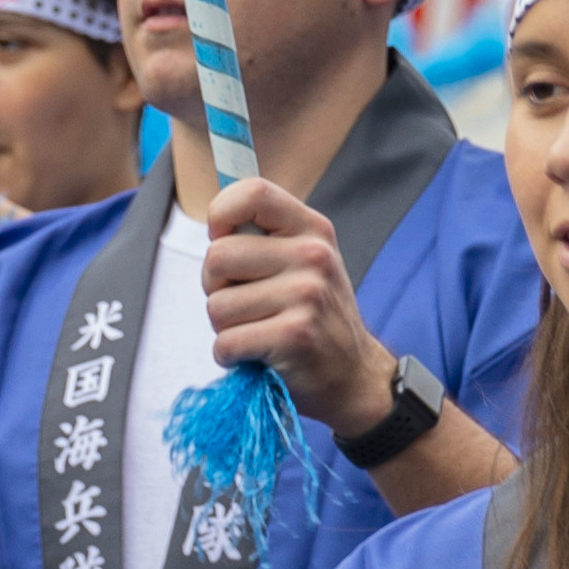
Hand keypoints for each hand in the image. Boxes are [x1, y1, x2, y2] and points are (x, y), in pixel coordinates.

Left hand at [200, 168, 387, 417]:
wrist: (354, 376)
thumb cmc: (314, 317)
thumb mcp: (304, 263)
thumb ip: (263, 238)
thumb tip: (214, 222)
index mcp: (312, 229)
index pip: (252, 192)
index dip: (220, 216)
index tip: (224, 242)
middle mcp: (312, 255)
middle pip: (217, 257)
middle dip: (216, 288)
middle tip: (245, 305)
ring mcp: (306, 295)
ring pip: (217, 305)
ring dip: (225, 328)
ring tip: (258, 332)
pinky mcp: (295, 335)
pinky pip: (226, 343)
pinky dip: (230, 356)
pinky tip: (257, 355)